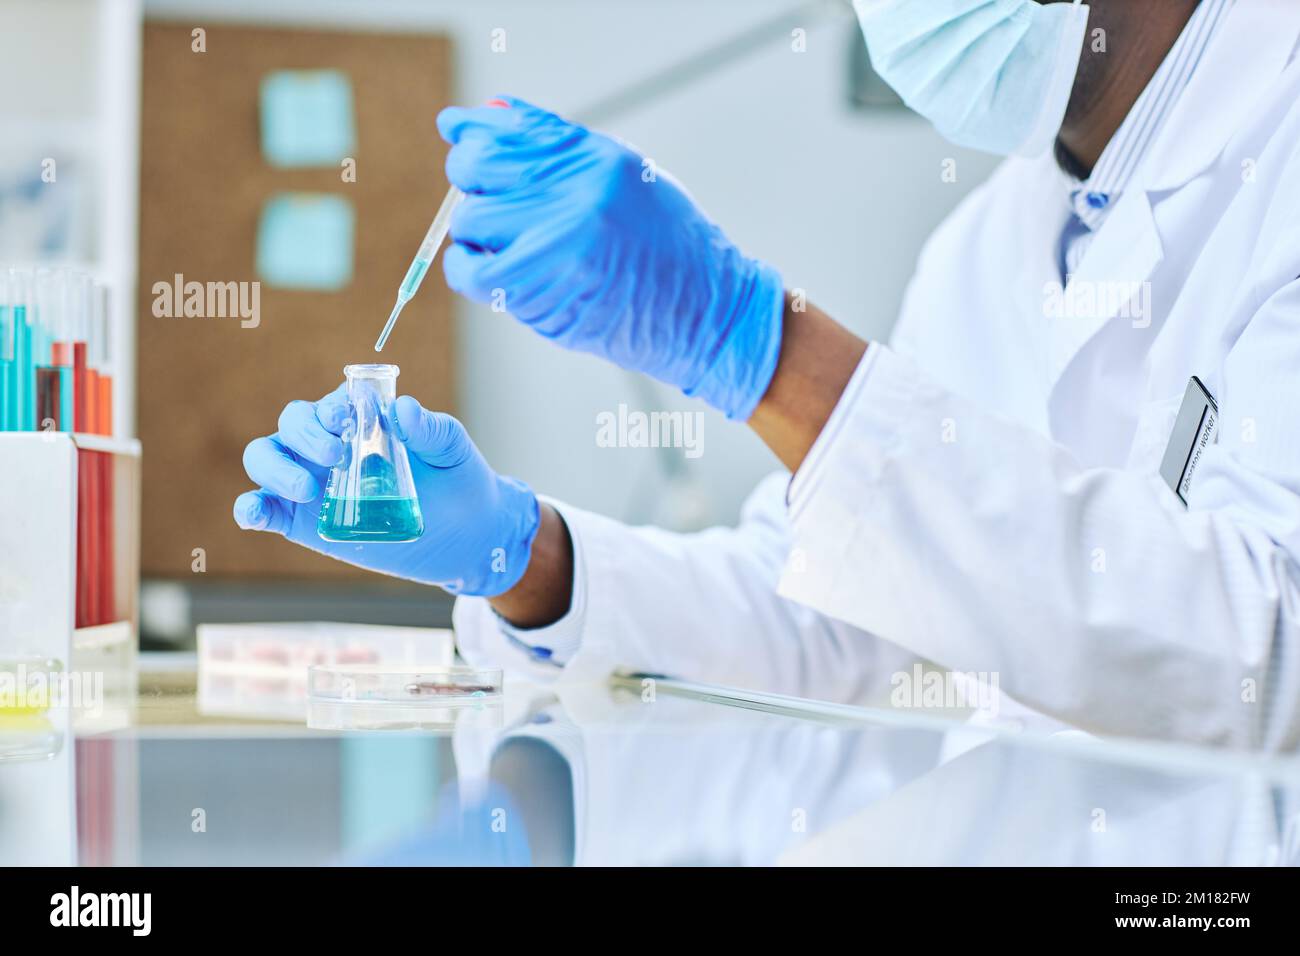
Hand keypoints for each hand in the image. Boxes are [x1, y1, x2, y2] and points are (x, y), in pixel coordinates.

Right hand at [233, 387, 539, 595]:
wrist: (468, 537)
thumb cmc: (459, 480)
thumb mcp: (453, 450)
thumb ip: (430, 428)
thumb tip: (402, 408)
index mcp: (360, 420)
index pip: (329, 404)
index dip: (329, 410)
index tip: (345, 422)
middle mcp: (328, 446)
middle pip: (291, 426)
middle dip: (304, 437)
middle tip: (337, 459)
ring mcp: (312, 484)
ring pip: (264, 459)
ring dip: (275, 468)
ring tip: (309, 488)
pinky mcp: (304, 523)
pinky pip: (262, 509)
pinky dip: (249, 508)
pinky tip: (256, 514)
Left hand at [437, 97, 784, 420]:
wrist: (706, 312)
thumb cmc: (669, 249)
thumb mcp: (629, 179)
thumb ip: (563, 150)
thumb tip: (489, 117)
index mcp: (596, 158)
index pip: (510, 128)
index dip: (473, 131)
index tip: (458, 133)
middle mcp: (574, 192)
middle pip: (478, 168)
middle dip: (472, 181)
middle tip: (489, 201)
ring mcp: (555, 240)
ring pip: (470, 220)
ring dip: (478, 234)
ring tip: (509, 246)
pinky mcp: (539, 288)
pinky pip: (469, 271)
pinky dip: (467, 269)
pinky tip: (486, 269)